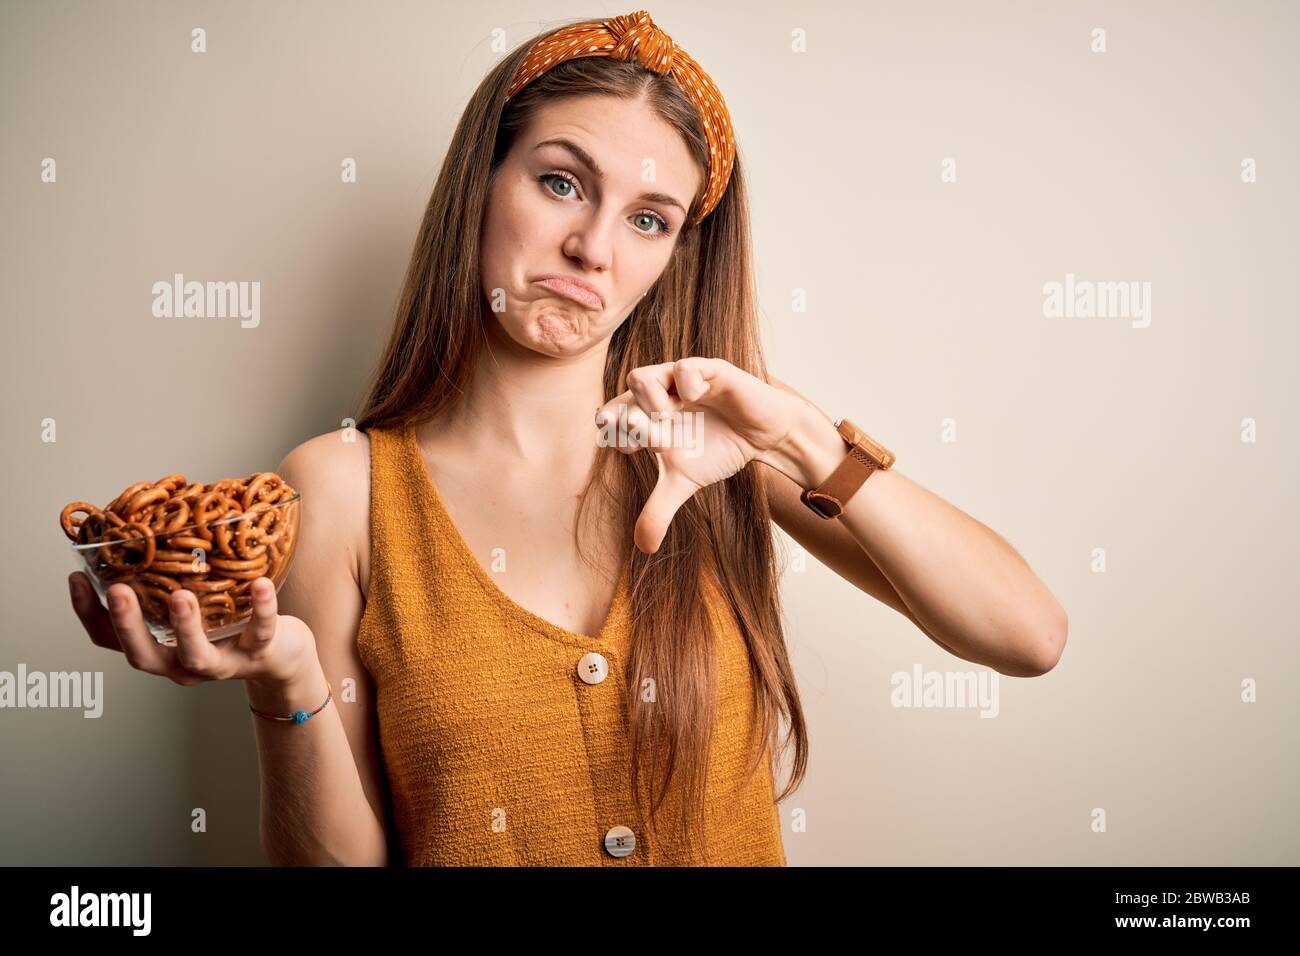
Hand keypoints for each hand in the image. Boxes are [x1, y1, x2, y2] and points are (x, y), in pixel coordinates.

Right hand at [68, 572, 315, 687]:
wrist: (282, 655)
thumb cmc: (227, 622)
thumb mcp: (192, 607)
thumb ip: (167, 584)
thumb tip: (142, 532)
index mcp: (160, 649)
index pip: (111, 640)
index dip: (89, 613)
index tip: (76, 577)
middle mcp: (182, 663)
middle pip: (143, 656)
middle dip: (128, 625)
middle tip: (118, 591)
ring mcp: (222, 663)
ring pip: (197, 654)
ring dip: (186, 626)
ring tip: (181, 596)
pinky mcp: (260, 652)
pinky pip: (260, 631)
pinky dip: (260, 608)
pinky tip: (260, 584)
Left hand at [595, 357, 808, 553]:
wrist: (763, 436)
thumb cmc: (718, 449)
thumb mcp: (684, 483)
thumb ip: (659, 510)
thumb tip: (643, 548)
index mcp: (645, 419)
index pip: (612, 418)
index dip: (614, 434)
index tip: (634, 450)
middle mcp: (658, 397)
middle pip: (620, 398)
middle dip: (626, 422)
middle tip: (650, 439)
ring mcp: (680, 382)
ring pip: (641, 377)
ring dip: (649, 403)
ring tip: (670, 419)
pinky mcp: (709, 372)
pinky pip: (685, 367)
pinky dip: (685, 384)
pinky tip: (697, 399)